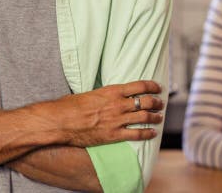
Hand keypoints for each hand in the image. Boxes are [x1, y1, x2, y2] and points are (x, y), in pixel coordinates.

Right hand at [43, 80, 164, 146]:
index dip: (152, 86)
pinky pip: (136, 134)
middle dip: (156, 102)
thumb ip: (105, 94)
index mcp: (112, 90)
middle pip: (145, 101)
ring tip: (159, 117)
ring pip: (144, 117)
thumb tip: (111, 95)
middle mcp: (118, 104)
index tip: (158, 87)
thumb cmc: (71, 106)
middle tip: (160, 103)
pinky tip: (152, 133)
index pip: (140, 86)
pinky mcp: (113, 135)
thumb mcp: (92, 92)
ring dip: (155, 117)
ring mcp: (117, 120)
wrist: (61, 121)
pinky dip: (147, 133)